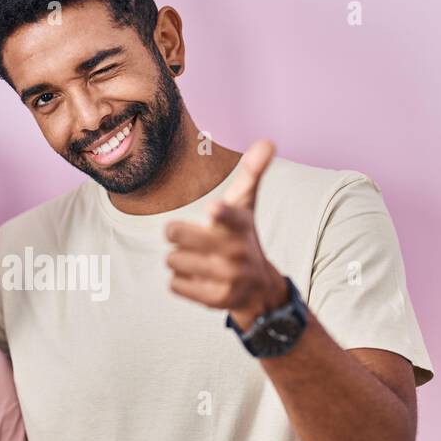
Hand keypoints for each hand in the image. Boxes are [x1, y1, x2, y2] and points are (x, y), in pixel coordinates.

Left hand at [165, 139, 286, 328]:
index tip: (213, 209)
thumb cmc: (243, 236)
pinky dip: (180, 280)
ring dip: (178, 259)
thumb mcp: (247, 206)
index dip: (221, 213)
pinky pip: (175, 284)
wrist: (259, 288)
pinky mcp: (216, 299)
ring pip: (172, 260)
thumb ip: (252, 173)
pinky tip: (199, 278)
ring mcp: (227, 278)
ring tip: (198, 259)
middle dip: (175, 233)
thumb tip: (268, 141)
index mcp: (240, 224)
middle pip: (176, 235)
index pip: (230, 216)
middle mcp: (236, 252)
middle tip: (188, 236)